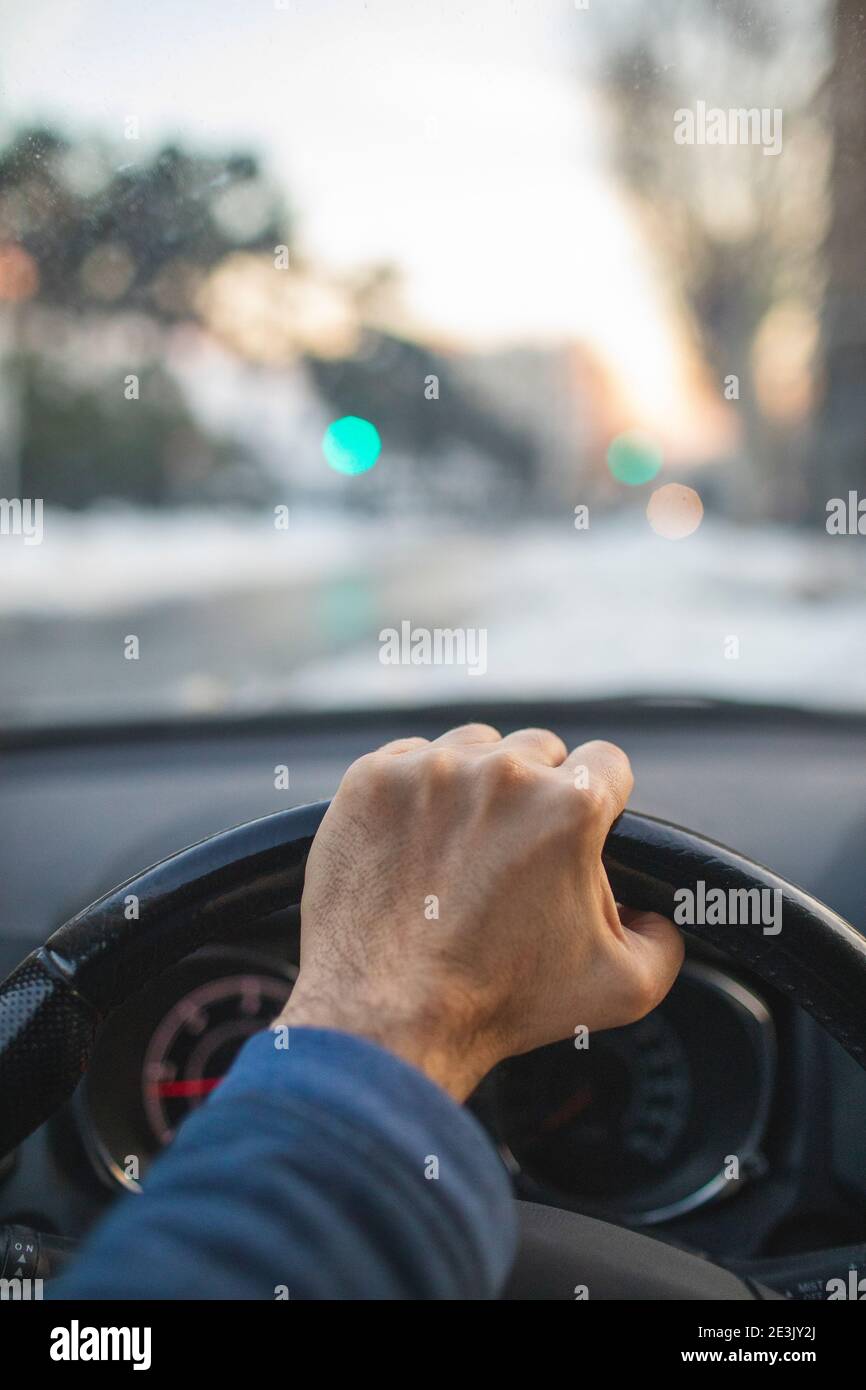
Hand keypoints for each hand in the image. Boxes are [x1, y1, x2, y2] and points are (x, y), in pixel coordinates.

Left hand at [276, 724, 683, 1099]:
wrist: (387, 1018)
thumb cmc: (500, 1003)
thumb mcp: (625, 988)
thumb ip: (663, 938)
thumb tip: (654, 914)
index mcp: (569, 806)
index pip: (607, 763)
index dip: (601, 800)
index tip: (578, 831)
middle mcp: (500, 772)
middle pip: (538, 751)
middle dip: (535, 795)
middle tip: (514, 855)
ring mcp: (428, 770)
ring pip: (473, 749)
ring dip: (476, 786)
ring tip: (462, 849)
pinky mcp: (371, 780)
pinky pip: (409, 761)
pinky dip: (415, 794)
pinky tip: (415, 845)